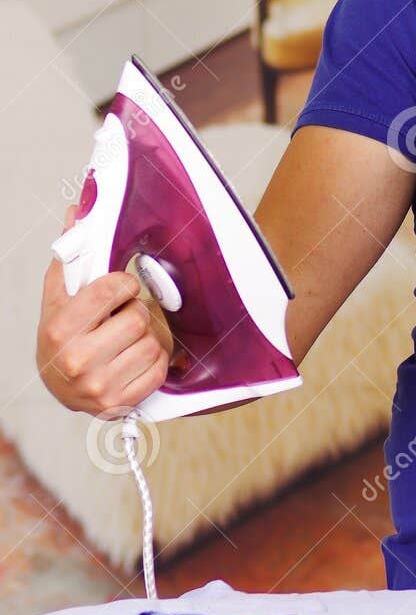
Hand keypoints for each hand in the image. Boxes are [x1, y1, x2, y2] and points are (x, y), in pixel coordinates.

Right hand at [37, 204, 173, 416]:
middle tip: (122, 316)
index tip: (120, 289)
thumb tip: (79, 211)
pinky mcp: (121, 403)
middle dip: (135, 311)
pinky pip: (159, 368)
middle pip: (137, 317)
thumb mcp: (59, 295)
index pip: (113, 290)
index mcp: (60, 330)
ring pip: (152, 342)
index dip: (124, 284)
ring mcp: (100, 387)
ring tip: (128, 337)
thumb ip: (72, 254)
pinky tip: (135, 357)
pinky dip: (155, 360)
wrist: (58, 384)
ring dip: (147, 335)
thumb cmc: (62, 335)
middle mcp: (78, 362)